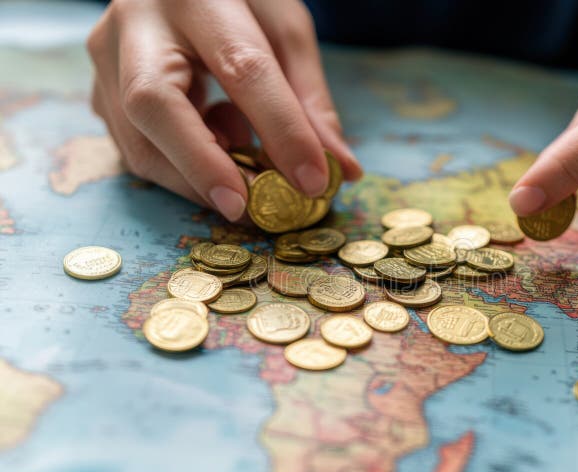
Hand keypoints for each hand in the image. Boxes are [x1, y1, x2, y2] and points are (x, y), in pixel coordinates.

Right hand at [88, 0, 361, 221]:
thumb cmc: (241, 1)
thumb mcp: (285, 28)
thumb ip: (309, 97)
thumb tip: (341, 169)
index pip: (242, 68)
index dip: (281, 130)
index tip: (314, 180)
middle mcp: (135, 20)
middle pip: (154, 104)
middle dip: (204, 167)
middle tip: (248, 208)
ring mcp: (105, 56)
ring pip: (137, 139)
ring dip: (196, 176)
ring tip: (245, 172)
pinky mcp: (99, 90)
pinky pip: (135, 147)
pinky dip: (182, 167)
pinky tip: (217, 145)